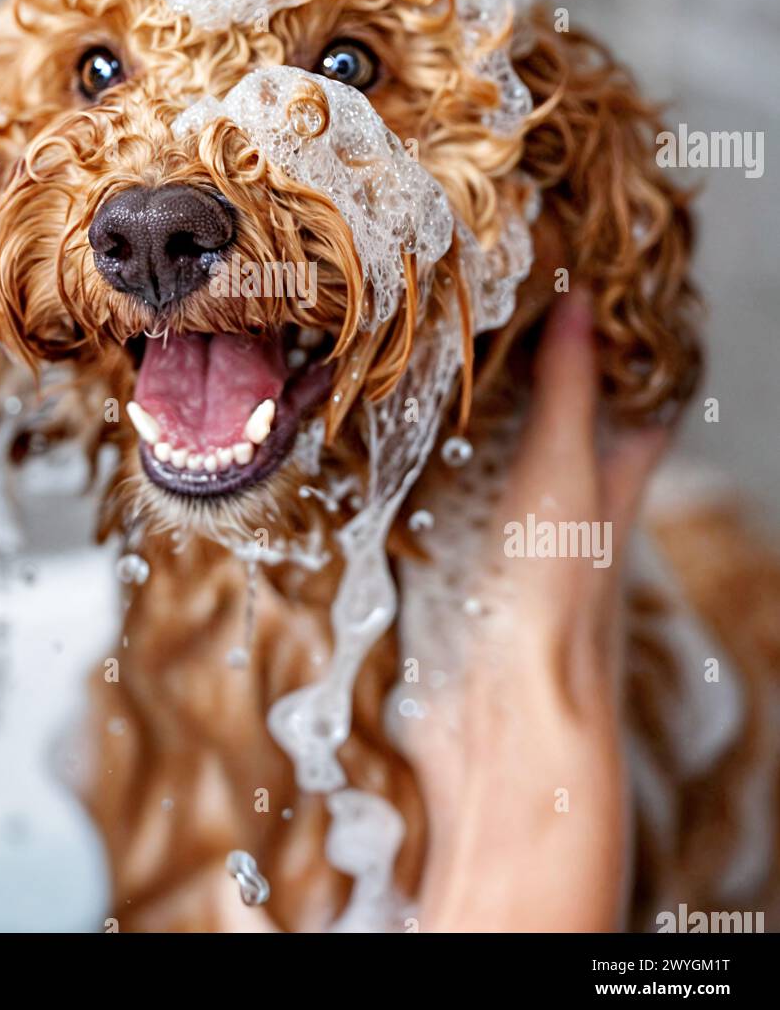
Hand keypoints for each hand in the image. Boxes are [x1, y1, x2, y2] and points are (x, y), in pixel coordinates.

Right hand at [408, 290, 668, 931]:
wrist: (501, 719)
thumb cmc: (555, 598)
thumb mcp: (565, 475)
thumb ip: (567, 393)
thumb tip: (582, 300)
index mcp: (609, 484)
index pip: (633, 405)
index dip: (621, 352)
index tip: (587, 290)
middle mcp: (559, 508)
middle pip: (552, 426)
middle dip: (524, 373)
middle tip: (480, 310)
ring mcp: (502, 539)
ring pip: (486, 459)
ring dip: (458, 417)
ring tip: (419, 355)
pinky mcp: (449, 567)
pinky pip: (432, 502)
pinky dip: (411, 468)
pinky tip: (376, 439)